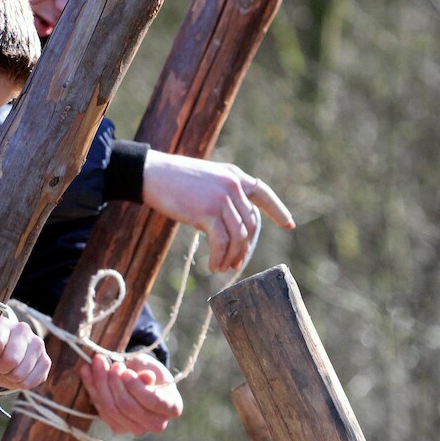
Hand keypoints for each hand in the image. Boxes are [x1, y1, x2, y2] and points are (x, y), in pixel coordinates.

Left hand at [0, 314, 50, 390]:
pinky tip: (18, 375)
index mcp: (2, 323)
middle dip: (1, 369)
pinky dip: (21, 384)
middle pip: (11, 360)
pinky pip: (32, 381)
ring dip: (10, 377)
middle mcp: (22, 329)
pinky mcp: (45, 360)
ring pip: (21, 373)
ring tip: (7, 369)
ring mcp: (37, 343)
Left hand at [78, 353, 182, 435]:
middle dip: (113, 382)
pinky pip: (101, 410)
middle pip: (127, 406)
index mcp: (172, 407)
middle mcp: (156, 423)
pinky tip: (86, 370)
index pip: (152, 401)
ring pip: (111, 410)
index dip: (135, 386)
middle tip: (107, 361)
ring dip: (99, 383)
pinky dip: (91, 388)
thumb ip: (148, 370)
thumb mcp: (150, 365)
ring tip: (96, 362)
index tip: (124, 370)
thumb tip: (147, 378)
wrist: (141, 379)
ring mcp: (137, 428)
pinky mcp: (118, 428)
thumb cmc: (149, 370)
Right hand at [141, 150, 295, 271]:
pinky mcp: (207, 212)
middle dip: (246, 247)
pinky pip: (221, 242)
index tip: (289, 225)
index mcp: (233, 175)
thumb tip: (230, 225)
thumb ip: (221, 195)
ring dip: (232, 256)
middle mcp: (232, 185)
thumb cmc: (171, 179)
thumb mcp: (204, 181)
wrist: (150, 174)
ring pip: (238, 236)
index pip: (262, 193)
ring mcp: (221, 198)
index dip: (277, 210)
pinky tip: (212, 265)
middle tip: (236, 262)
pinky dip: (219, 257)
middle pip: (250, 224)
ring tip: (222, 266)